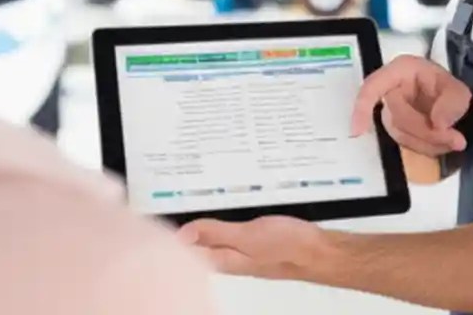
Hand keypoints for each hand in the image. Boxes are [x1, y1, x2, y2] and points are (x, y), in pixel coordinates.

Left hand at [178, 216, 333, 280]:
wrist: (319, 252)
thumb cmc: (288, 247)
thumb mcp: (248, 235)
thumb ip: (216, 233)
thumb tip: (183, 234)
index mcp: (223, 259)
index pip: (187, 251)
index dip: (169, 237)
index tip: (154, 221)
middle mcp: (230, 258)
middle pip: (197, 248)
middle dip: (181, 233)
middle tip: (163, 216)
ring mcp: (243, 252)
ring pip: (212, 242)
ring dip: (199, 229)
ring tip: (183, 214)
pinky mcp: (255, 244)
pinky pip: (229, 236)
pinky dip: (219, 226)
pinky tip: (219, 218)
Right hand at [351, 54, 471, 157]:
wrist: (451, 104)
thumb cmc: (448, 89)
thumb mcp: (458, 91)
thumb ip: (452, 103)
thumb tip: (438, 124)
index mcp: (400, 71)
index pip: (372, 87)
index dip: (362, 108)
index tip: (358, 132)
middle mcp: (390, 90)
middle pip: (395, 117)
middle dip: (425, 131)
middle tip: (456, 140)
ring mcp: (391, 111)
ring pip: (400, 134)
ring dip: (427, 142)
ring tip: (454, 141)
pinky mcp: (396, 128)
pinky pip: (405, 142)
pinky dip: (425, 147)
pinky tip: (442, 144)